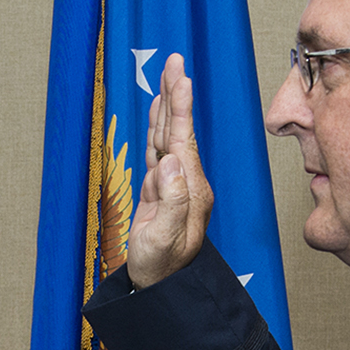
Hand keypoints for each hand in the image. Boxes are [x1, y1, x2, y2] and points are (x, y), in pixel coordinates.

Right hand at [126, 54, 212, 287]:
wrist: (160, 288)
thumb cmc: (160, 267)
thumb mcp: (163, 237)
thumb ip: (169, 200)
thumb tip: (167, 162)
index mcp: (190, 189)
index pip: (184, 139)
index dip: (180, 107)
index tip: (180, 77)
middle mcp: (186, 182)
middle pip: (179, 129)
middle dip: (176, 94)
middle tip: (174, 61)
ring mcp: (175, 185)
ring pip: (169, 136)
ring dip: (168, 105)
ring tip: (168, 76)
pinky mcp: (161, 191)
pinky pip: (159, 149)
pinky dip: (158, 127)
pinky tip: (158, 113)